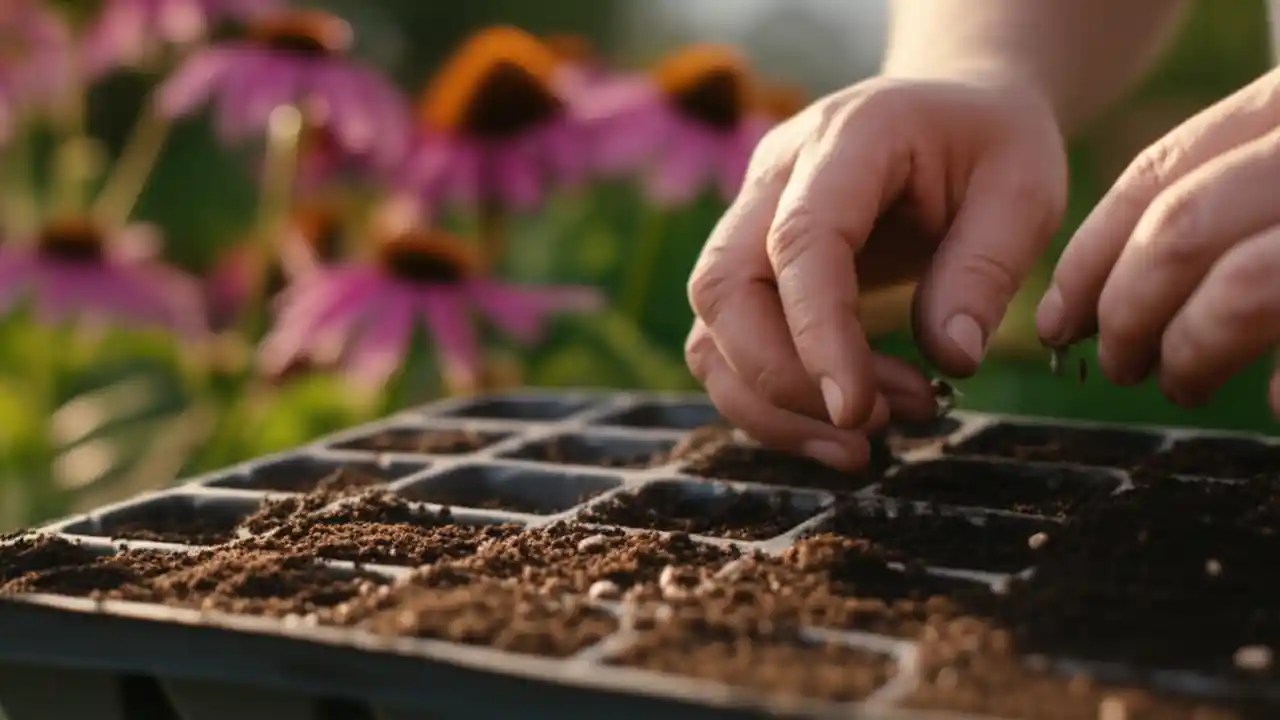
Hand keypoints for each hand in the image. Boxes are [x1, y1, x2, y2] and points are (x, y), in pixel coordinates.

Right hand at [686, 76, 1068, 468]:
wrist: (951, 112)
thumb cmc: (990, 146)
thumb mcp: (1025, 190)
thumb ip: (987, 269)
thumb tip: (950, 360)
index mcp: (848, 136)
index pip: (800, 238)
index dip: (817, 331)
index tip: (857, 409)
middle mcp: (775, 174)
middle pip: (724, 287)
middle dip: (782, 380)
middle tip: (871, 429)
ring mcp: (749, 220)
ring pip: (710, 328)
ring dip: (771, 404)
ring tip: (863, 445)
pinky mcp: (749, 267)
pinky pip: (723, 347)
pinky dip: (769, 402)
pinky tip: (836, 428)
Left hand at [1038, 69, 1279, 414]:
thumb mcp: (1274, 174)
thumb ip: (1219, 205)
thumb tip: (1107, 304)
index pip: (1160, 173)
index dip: (1092, 257)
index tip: (1060, 322)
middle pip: (1181, 228)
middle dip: (1128, 312)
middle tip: (1120, 366)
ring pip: (1241, 288)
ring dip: (1193, 352)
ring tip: (1185, 384)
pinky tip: (1276, 402)